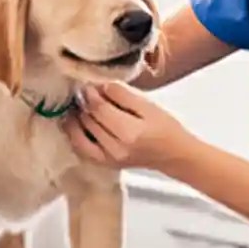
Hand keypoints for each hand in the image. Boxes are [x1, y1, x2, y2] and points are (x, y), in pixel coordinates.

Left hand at [62, 83, 193, 171]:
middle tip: (85, 92)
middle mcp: (116, 149)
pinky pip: (80, 148)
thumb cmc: (165, 127)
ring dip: (76, 117)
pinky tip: (77, 122)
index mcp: (130, 132)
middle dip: (84, 103)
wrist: (174, 154)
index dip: (91, 93)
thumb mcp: (148, 105)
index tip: (89, 83)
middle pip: (88, 120)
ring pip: (79, 135)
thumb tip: (99, 86)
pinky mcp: (104, 164)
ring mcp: (108, 159)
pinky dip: (75, 134)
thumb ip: (122, 94)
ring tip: (80, 105)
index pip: (99, 108)